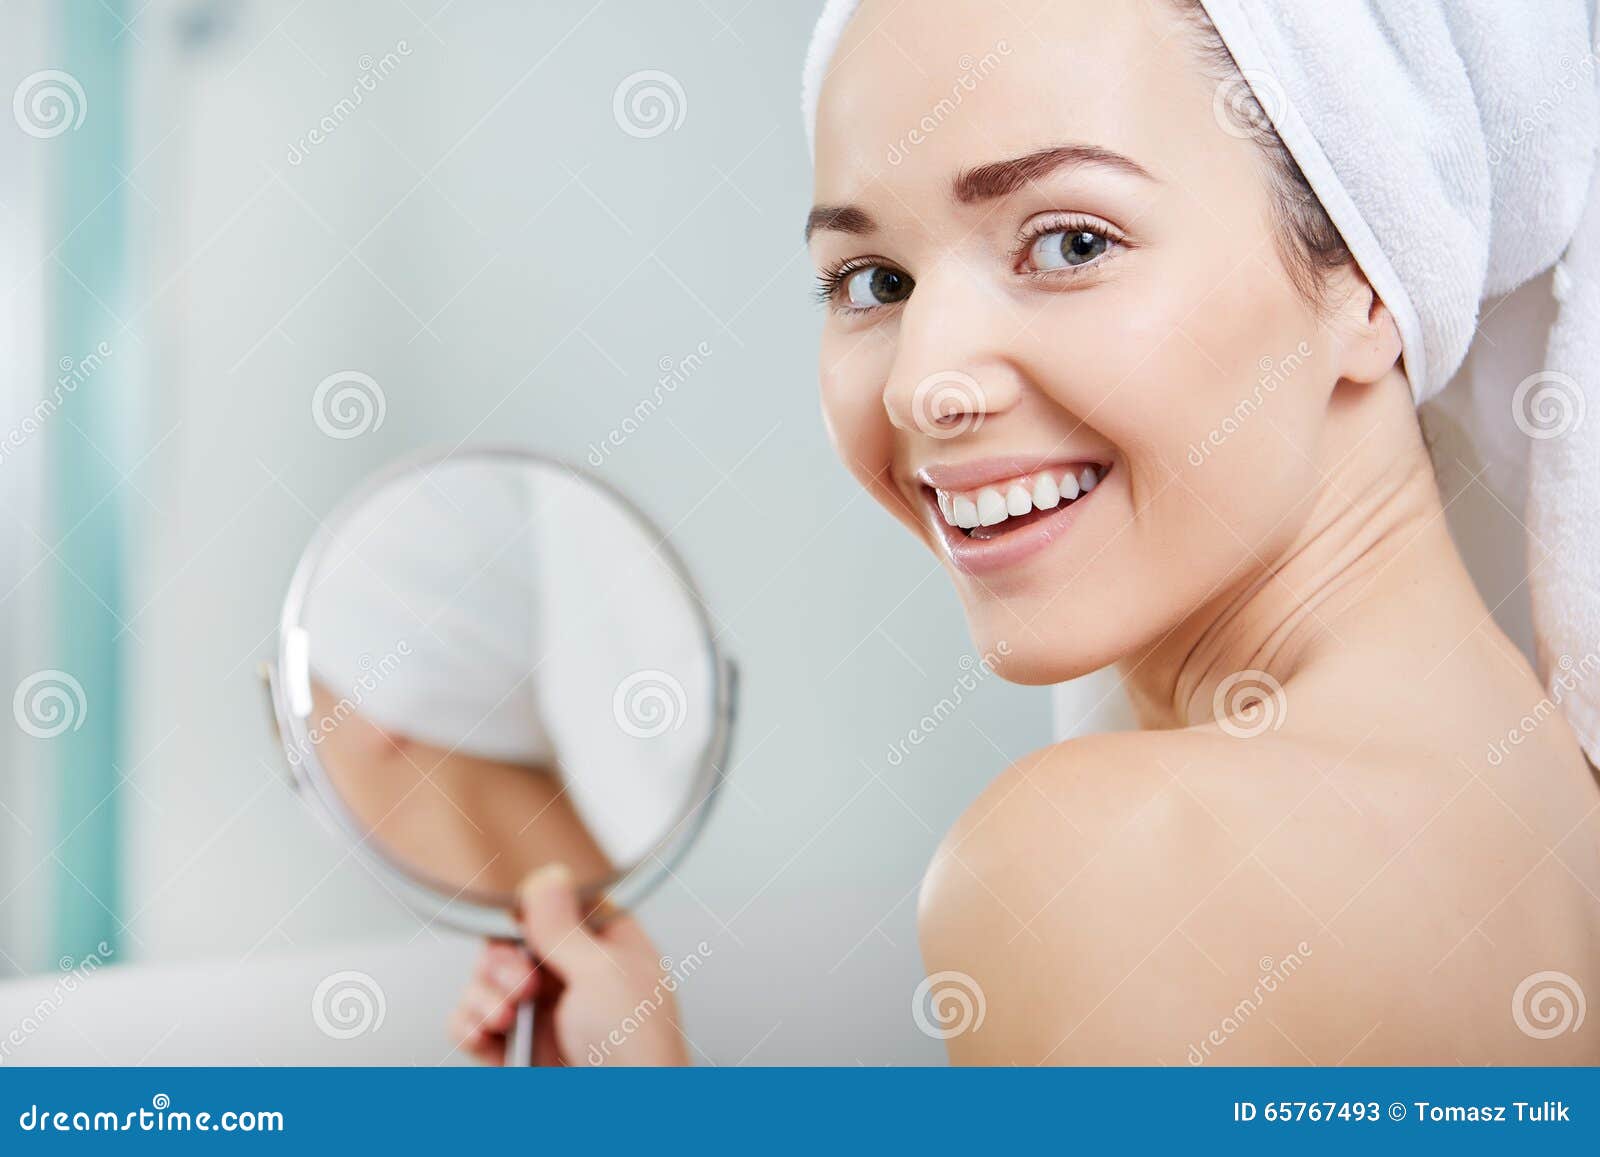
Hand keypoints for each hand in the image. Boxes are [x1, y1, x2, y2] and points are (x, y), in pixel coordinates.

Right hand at [448, 862, 689, 1065]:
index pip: (559, 905)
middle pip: (510, 941)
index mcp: (609, 946)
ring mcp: (543, 1014)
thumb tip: (547, 874)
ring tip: (507, 1017)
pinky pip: (472, 1022)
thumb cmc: (637, 1051)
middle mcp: (573, 976)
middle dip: (502, 961)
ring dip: (484, 996)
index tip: (524, 923)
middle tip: (523, 985)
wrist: (622, 1121)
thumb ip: (564, 926)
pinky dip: (468, 1025)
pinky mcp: (517, 1050)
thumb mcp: (604, 974)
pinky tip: (486, 1035)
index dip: (532, 911)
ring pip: (486, 981)